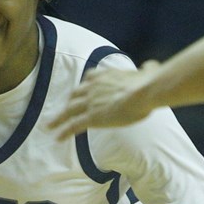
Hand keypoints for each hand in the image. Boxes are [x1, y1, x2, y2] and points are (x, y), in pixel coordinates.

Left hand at [45, 60, 162, 139]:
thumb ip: (148, 70)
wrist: (143, 92)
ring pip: (69, 111)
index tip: (84, 88)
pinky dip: (63, 131)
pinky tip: (57, 138)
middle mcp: (94, 87)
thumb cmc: (149, 84)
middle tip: (64, 110)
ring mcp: (90, 102)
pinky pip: (73, 125)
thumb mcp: (149, 72)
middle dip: (69, 102)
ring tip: (50, 126)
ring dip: (58, 119)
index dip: (86, 84)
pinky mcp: (91, 117)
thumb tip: (153, 66)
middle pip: (76, 94)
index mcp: (106, 76)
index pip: (90, 78)